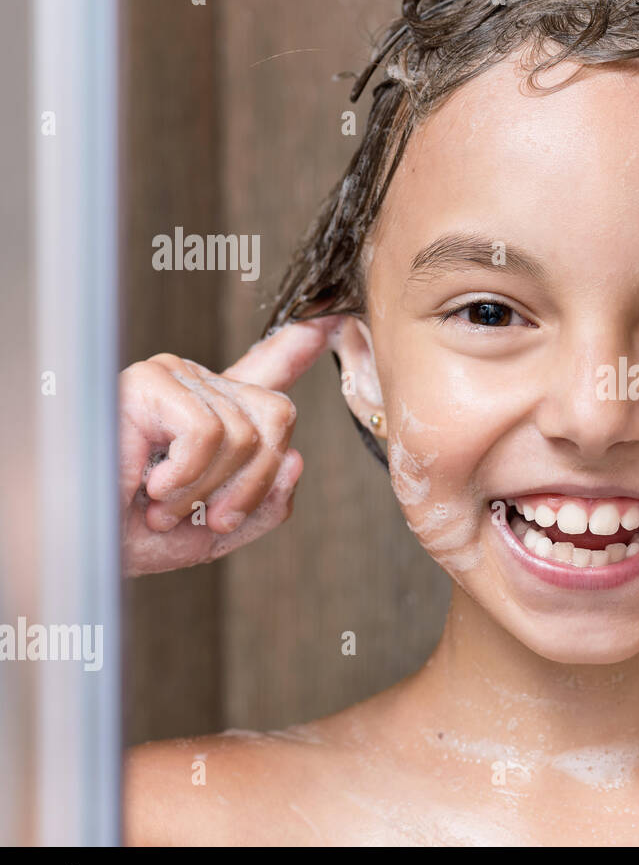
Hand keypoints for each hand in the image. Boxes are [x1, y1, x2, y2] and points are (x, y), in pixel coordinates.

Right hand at [119, 316, 341, 576]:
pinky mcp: (147, 384)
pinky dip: (184, 477)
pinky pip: (208, 432)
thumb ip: (268, 503)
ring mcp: (173, 378)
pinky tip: (149, 487)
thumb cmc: (133, 536)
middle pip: (279, 416)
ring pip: (246, 432)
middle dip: (253, 482)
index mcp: (217, 413)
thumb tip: (295, 459)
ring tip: (164, 504)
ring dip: (208, 489)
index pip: (269, 368)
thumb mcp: (219, 529)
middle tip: (210, 516)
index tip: (333, 319)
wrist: (79, 545)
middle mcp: (198, 386)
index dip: (301, 345)